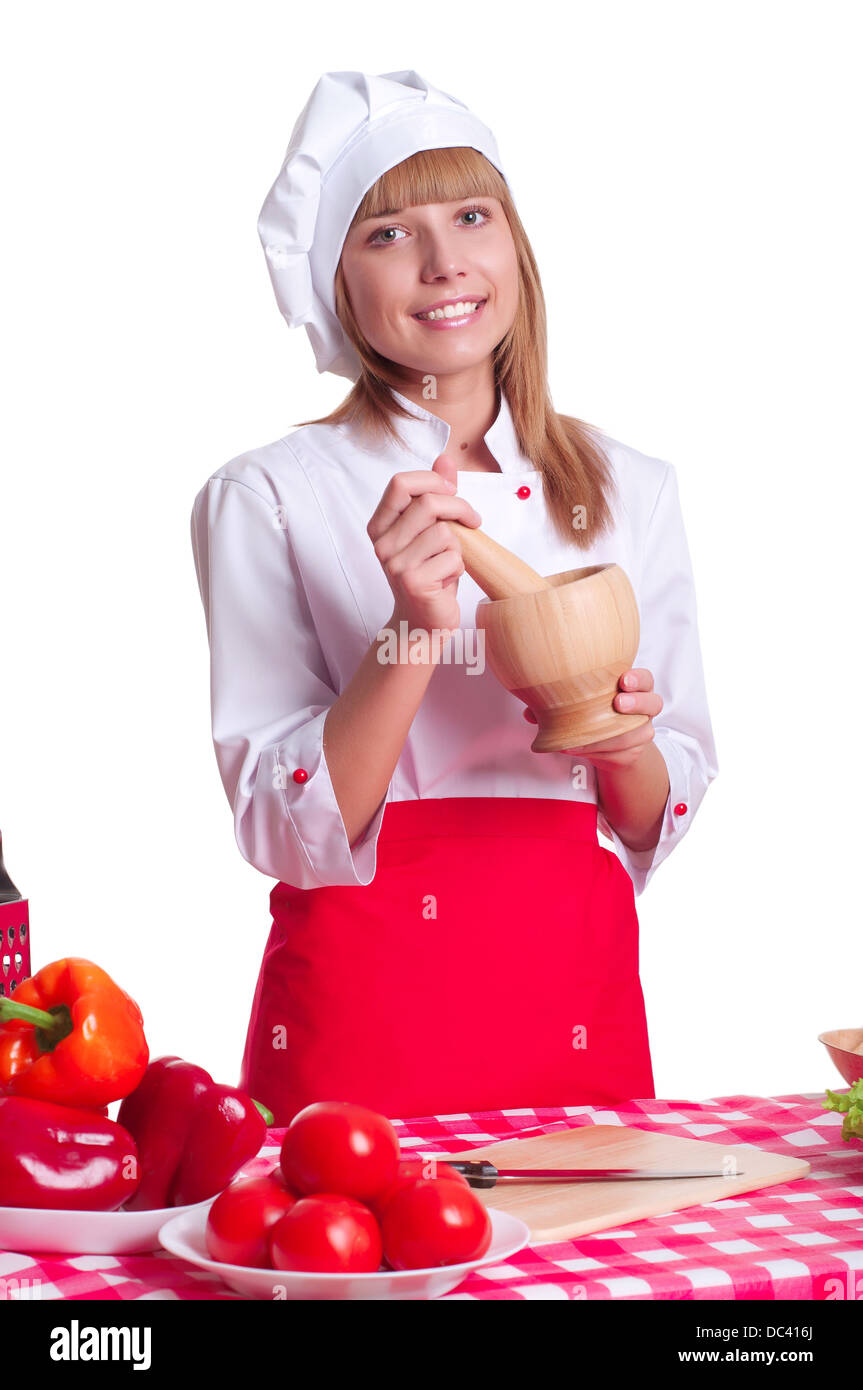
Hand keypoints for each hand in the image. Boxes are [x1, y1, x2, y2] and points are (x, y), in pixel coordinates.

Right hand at [367, 456, 480, 633]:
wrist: (421, 622)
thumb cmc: (429, 575)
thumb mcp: (430, 531)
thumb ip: (436, 494)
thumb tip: (446, 458)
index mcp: (380, 526)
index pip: (401, 483)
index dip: (432, 480)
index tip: (452, 493)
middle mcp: (382, 543)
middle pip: (429, 503)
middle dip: (460, 509)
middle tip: (473, 522)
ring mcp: (395, 563)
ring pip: (445, 532)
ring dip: (458, 546)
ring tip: (449, 562)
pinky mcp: (414, 582)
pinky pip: (452, 557)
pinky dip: (459, 567)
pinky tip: (447, 581)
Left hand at [522, 668, 662, 769]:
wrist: (604, 746)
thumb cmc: (591, 713)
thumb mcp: (579, 703)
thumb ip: (558, 702)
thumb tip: (530, 711)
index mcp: (633, 688)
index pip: (645, 679)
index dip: (638, 679)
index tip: (623, 680)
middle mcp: (643, 708)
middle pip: (654, 703)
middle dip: (638, 702)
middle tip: (619, 702)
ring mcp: (641, 731)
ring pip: (642, 732)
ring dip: (617, 733)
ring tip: (593, 733)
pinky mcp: (633, 752)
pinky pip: (623, 753)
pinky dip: (600, 751)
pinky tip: (581, 749)